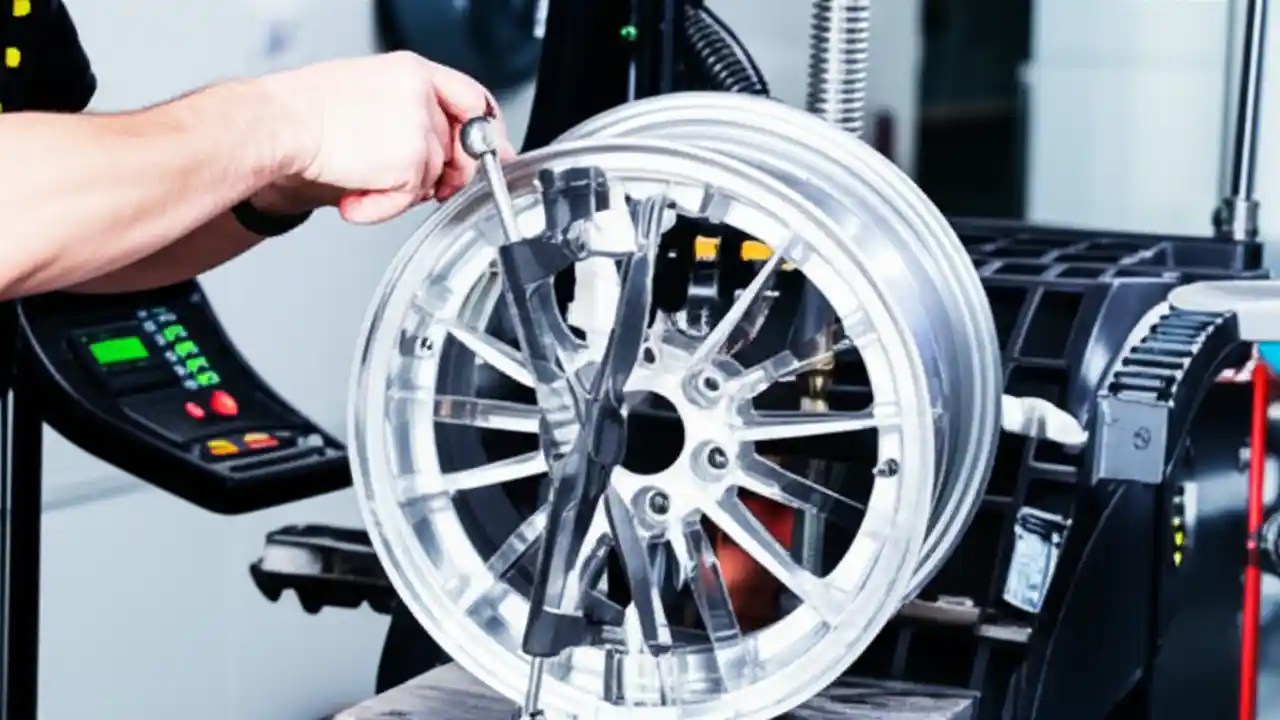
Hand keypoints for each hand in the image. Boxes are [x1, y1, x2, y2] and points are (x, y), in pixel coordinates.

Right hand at [261, 51, 515, 223]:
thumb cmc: (305, 111)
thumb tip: (448, 154)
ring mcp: (419, 129)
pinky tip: (354, 197)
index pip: (472, 99)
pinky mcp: (412, 163)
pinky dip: (381, 209)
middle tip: (403, 185)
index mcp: (412, 72)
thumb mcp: (369, 93)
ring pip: (432, 178)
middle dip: (438, 176)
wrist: (276, 125)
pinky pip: (410, 201)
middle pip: (456, 149)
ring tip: (357, 180)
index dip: (487, 132)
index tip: (494, 154)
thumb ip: (414, 116)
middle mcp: (421, 97)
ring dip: (396, 192)